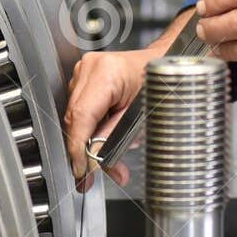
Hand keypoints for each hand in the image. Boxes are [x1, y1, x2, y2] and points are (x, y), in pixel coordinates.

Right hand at [63, 45, 154, 189]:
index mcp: (106, 73)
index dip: (78, 147)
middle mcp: (90, 68)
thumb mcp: (140, 114)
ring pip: (75, 115)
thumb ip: (115, 138)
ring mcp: (84, 69)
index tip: (80, 169)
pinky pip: (79, 106)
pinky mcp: (83, 75)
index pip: (82, 116)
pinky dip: (90, 124)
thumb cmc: (157, 82)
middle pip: (76, 118)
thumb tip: (98, 162)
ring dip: (88, 138)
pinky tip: (103, 133)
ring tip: (104, 153)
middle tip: (90, 175)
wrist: (161, 61)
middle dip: (84, 149)